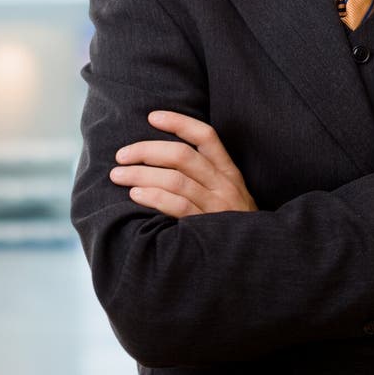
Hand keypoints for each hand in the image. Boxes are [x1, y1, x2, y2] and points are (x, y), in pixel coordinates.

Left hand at [110, 110, 257, 217]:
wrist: (255, 258)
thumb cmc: (232, 224)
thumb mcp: (229, 194)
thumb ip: (206, 176)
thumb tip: (163, 157)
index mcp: (229, 172)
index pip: (206, 136)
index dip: (179, 122)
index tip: (152, 117)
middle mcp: (224, 185)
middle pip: (183, 156)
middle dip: (147, 151)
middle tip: (121, 155)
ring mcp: (216, 206)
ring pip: (175, 180)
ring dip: (141, 175)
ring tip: (118, 175)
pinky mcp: (207, 228)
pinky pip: (177, 206)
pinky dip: (154, 197)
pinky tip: (135, 195)